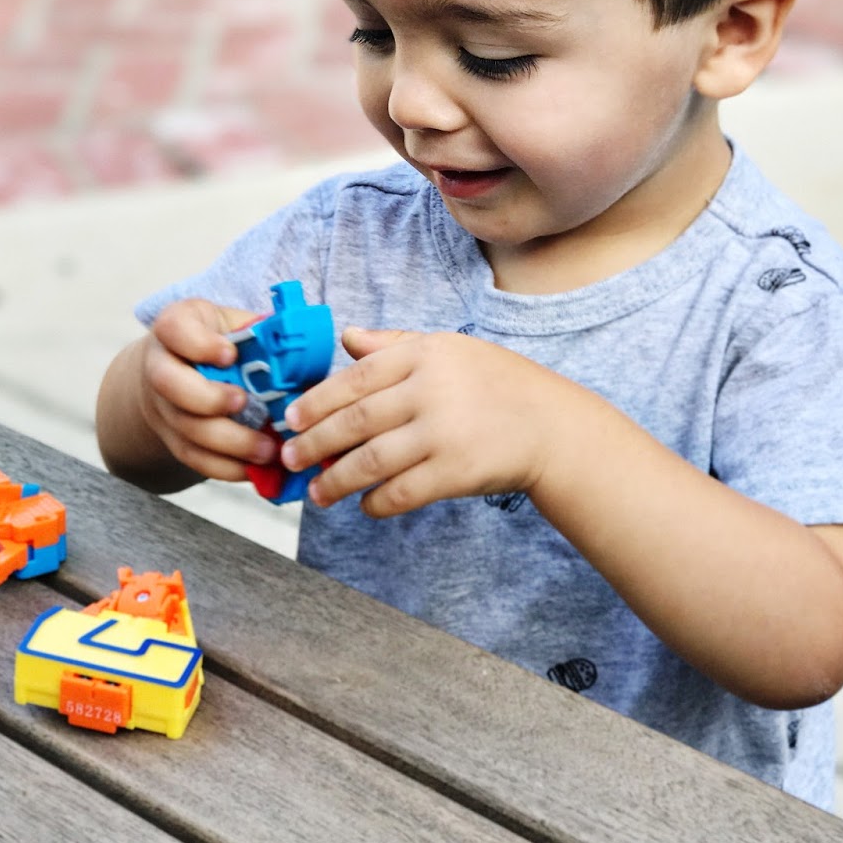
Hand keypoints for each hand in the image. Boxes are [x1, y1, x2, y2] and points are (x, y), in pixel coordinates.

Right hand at [138, 298, 277, 481]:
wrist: (182, 369)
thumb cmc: (221, 341)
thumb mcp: (238, 324)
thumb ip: (265, 334)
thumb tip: (310, 350)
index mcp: (177, 326)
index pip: (173, 328)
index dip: (199, 344)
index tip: (231, 355)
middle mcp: (160, 365)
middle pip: (168, 383)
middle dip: (208, 398)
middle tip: (244, 403)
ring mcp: (163, 405)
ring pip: (185, 428)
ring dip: (229, 442)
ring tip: (268, 448)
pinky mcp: (173, 438)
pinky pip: (194, 458)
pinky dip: (226, 467)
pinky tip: (256, 468)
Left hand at [282, 327, 569, 516]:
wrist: (552, 427)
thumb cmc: (497, 384)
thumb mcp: (450, 349)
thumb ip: (395, 344)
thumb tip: (347, 337)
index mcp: (425, 354)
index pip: (355, 377)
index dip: (317, 401)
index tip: (291, 419)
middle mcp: (431, 390)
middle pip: (356, 420)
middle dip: (315, 443)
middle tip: (290, 458)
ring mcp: (443, 433)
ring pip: (371, 461)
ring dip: (337, 480)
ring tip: (317, 493)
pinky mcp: (456, 472)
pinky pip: (401, 492)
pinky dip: (377, 503)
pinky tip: (365, 505)